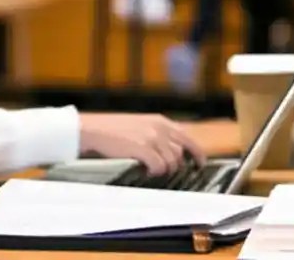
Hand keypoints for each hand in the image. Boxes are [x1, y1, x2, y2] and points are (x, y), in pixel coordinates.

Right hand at [78, 113, 205, 175]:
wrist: (93, 129)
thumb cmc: (113, 129)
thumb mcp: (141, 125)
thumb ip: (157, 133)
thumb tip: (171, 150)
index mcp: (161, 121)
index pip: (187, 138)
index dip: (197, 152)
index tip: (200, 163)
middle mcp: (160, 128)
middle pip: (181, 152)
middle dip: (178, 165)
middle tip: (171, 173)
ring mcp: (152, 138)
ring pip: (172, 161)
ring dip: (165, 170)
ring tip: (154, 172)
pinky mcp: (142, 148)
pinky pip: (159, 166)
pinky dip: (156, 172)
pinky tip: (148, 172)